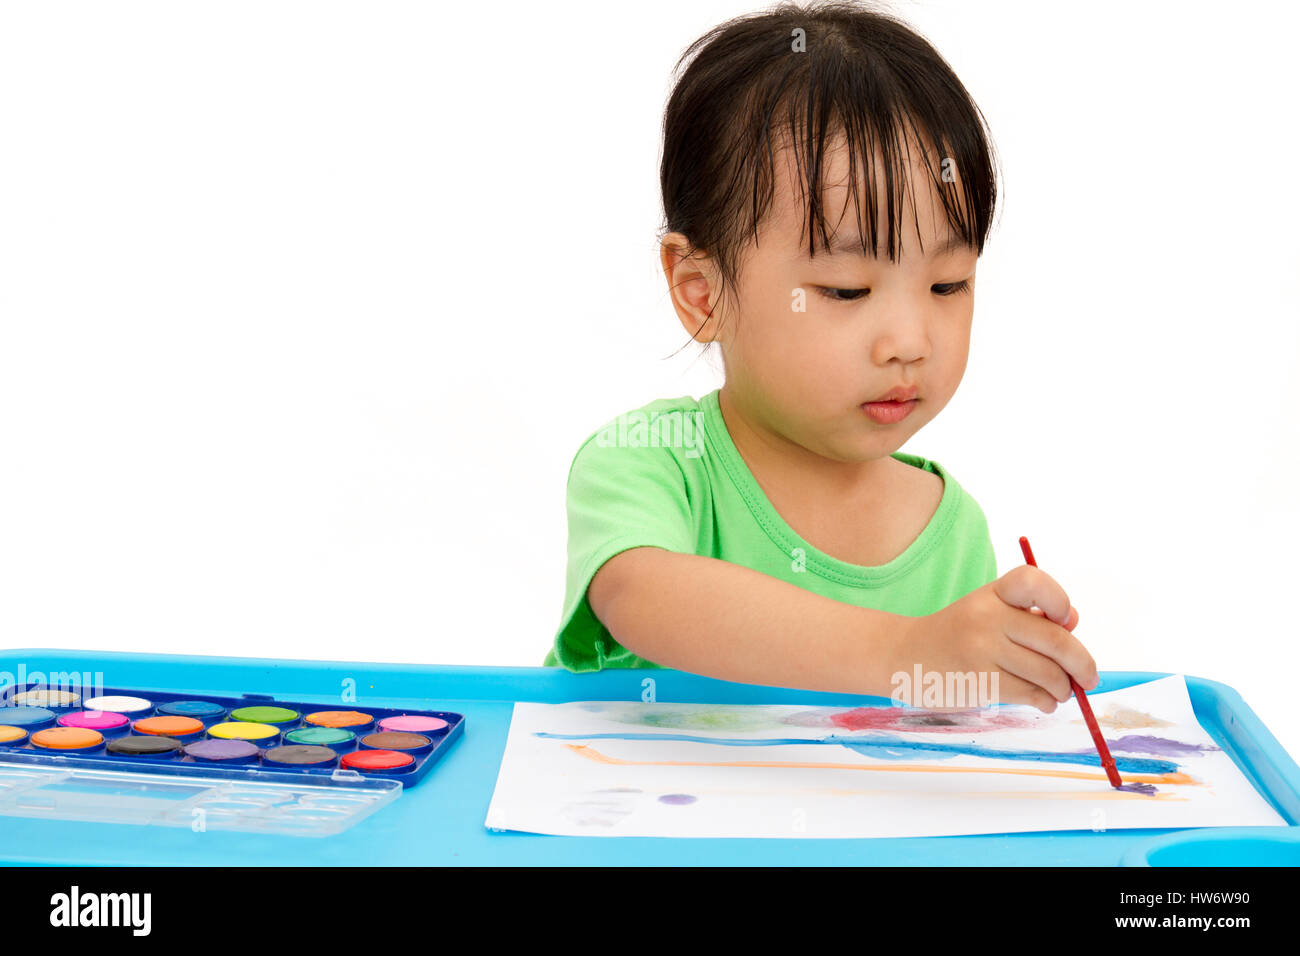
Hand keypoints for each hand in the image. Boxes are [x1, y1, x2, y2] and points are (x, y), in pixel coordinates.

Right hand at [897, 565, 1097, 712]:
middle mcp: (987, 616)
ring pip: (1048, 673)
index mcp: (992, 594)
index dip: (1059, 601)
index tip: (1064, 621)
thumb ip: (1029, 615)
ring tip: (1060, 692)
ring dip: (1064, 688)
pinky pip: (1030, 693)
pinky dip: (1045, 702)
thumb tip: (1073, 624)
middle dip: (1082, 664)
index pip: (1034, 582)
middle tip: (1089, 678)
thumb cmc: (957, 634)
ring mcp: (982, 649)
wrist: (905, 656)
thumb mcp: (988, 612)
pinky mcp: (980, 681)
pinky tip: (1042, 701)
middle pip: (1056, 639)